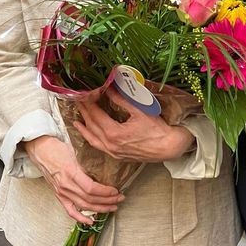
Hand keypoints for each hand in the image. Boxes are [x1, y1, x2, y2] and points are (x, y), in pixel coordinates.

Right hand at [24, 135, 123, 224]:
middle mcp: (66, 185)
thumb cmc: (56, 146)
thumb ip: (86, 160)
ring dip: (99, 208)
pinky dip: (81, 218)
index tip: (116, 191)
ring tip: (112, 207)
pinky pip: (70, 211)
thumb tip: (104, 165)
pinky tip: (91, 221)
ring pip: (83, 205)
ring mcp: (62, 192)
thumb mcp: (74, 150)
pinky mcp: (59, 195)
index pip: (91, 188)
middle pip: (90, 198)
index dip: (105, 192)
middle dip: (107, 201)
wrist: (39, 149)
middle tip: (120, 199)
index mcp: (71, 172)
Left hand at [74, 94, 194, 162]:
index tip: (84, 94)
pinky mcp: (118, 156)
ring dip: (84, 128)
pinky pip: (99, 147)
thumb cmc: (157, 129)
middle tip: (78, 102)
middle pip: (92, 127)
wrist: (168, 147)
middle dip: (84, 113)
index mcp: (114, 133)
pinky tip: (90, 135)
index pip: (96, 115)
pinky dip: (92, 139)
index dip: (89, 103)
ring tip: (77, 120)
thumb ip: (121, 99)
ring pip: (93, 140)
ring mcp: (114, 153)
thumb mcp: (139, 110)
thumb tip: (109, 89)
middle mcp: (111, 145)